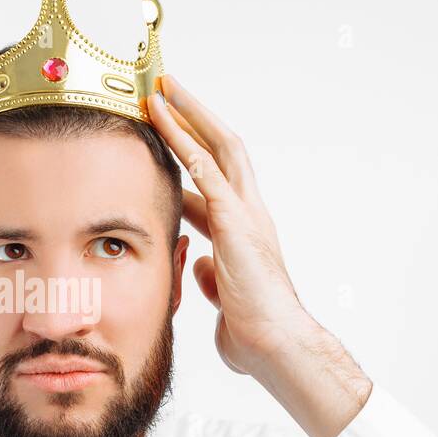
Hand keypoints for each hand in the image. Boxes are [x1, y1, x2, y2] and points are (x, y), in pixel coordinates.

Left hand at [148, 74, 369, 436]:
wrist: (276, 345)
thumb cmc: (254, 332)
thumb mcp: (223, 297)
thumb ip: (212, 277)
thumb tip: (199, 266)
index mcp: (243, 231)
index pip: (214, 182)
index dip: (190, 156)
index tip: (166, 138)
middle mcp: (249, 213)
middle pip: (222, 149)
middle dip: (195, 118)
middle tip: (166, 92)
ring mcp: (246, 213)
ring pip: (216, 147)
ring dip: (187, 116)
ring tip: (160, 90)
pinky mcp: (237, 220)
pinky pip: (206, 170)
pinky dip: (182, 141)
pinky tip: (161, 120)